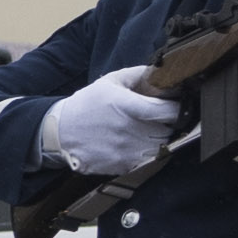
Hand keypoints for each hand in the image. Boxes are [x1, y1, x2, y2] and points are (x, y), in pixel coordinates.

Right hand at [40, 68, 182, 174]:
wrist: (61, 133)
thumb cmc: (87, 105)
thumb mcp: (109, 82)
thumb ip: (136, 74)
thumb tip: (158, 72)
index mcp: (127, 107)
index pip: (167, 111)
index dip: (177, 108)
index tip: (176, 106)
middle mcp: (129, 130)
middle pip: (168, 130)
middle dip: (168, 124)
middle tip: (160, 118)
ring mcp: (127, 150)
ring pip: (161, 147)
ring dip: (160, 139)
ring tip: (148, 131)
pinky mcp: (124, 165)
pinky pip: (149, 161)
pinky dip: (149, 153)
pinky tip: (138, 144)